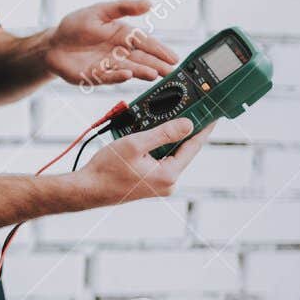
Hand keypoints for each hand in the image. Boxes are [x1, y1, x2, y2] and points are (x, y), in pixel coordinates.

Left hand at [44, 0, 178, 87]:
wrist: (53, 43)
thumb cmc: (77, 25)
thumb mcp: (101, 11)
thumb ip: (123, 7)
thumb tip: (148, 3)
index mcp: (124, 35)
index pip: (146, 43)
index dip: (160, 50)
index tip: (174, 57)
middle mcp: (120, 52)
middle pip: (142, 59)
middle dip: (157, 64)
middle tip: (171, 71)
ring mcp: (109, 65)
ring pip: (129, 69)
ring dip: (142, 72)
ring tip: (155, 74)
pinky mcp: (95, 76)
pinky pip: (108, 76)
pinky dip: (118, 76)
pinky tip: (128, 75)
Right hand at [74, 119, 213, 206]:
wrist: (86, 189)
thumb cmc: (106, 169)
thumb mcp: (135, 144)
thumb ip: (164, 133)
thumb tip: (188, 124)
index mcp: (169, 174)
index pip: (193, 146)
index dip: (203, 127)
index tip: (213, 114)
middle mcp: (168, 183)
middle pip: (182, 150)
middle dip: (182, 130)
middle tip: (187, 109)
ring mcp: (159, 185)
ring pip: (170, 154)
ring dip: (166, 138)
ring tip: (161, 120)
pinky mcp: (150, 184)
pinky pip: (159, 161)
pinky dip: (155, 147)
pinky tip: (147, 136)